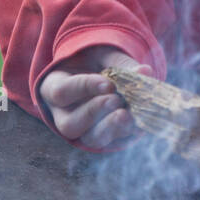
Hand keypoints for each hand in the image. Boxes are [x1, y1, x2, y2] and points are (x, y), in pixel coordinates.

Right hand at [38, 44, 152, 148]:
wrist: (102, 75)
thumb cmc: (97, 61)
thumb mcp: (103, 56)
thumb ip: (121, 63)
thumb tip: (144, 71)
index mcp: (54, 88)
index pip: (62, 92)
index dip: (85, 88)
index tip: (109, 84)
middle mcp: (63, 115)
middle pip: (70, 124)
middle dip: (94, 113)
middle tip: (116, 101)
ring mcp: (82, 131)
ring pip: (89, 139)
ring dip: (110, 129)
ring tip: (128, 116)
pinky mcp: (103, 139)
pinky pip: (112, 143)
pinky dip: (127, 134)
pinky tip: (141, 125)